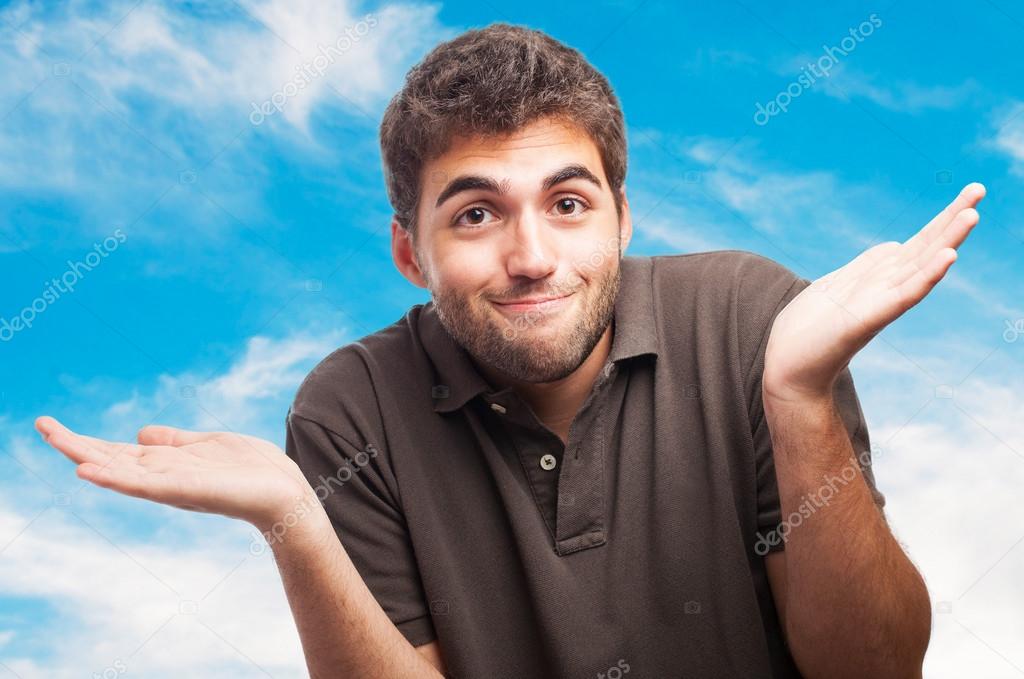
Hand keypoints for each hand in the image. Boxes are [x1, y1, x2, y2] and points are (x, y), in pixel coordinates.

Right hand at [35, 416, 314, 530]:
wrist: (284, 492)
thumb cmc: (251, 470)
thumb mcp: (208, 445)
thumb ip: (175, 441)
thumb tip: (141, 433)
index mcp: (166, 464)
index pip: (117, 452)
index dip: (86, 441)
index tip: (52, 426)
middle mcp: (163, 476)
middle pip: (110, 460)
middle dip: (75, 445)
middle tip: (41, 425)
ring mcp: (171, 485)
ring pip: (121, 472)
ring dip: (89, 458)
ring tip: (59, 443)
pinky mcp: (185, 491)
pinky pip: (144, 485)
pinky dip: (116, 478)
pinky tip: (91, 471)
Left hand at [763, 182, 985, 402]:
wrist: (789, 370)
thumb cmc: (810, 331)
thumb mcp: (837, 285)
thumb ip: (867, 267)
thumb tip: (895, 246)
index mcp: (878, 279)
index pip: (917, 243)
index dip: (940, 219)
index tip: (968, 194)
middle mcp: (885, 290)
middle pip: (924, 249)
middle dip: (951, 220)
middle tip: (979, 189)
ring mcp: (878, 305)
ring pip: (920, 268)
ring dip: (946, 242)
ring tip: (971, 215)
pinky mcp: (866, 320)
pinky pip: (903, 296)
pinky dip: (927, 277)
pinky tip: (948, 258)